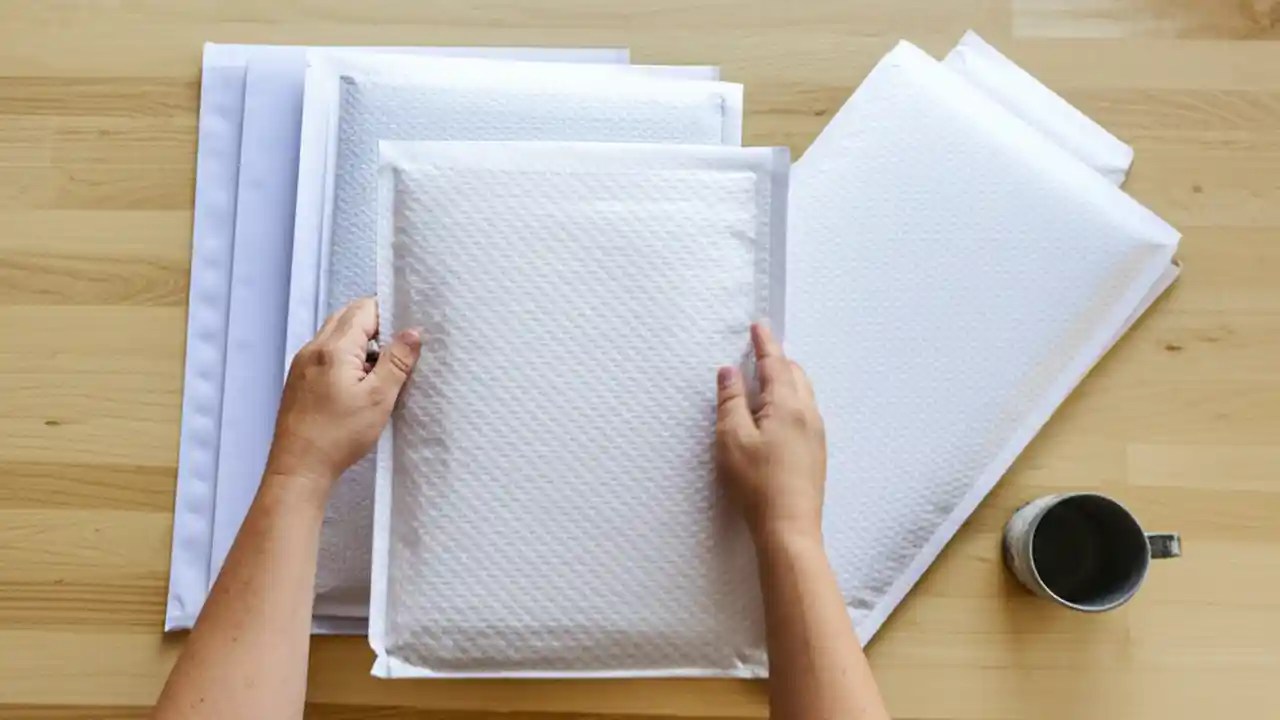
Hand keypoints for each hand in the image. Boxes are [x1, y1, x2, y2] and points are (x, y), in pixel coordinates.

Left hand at [266, 297, 421, 492]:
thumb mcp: (378, 398)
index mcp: (333, 349)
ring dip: (359, 342)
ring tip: (379, 370)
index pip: (364, 310)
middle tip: (397, 347)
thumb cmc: (337, 436)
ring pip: (335, 336)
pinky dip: (344, 357)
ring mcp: (302, 364)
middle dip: (374, 324)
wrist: (299, 467)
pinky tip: (358, 384)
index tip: (406, 330)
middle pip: (347, 317)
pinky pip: (325, 354)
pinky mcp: (299, 380)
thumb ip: (397, 361)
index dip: (388, 313)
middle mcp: (313, 349)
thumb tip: (413, 333)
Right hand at [715, 323, 826, 544]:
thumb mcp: (732, 438)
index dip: (765, 343)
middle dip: (777, 360)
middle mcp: (808, 413)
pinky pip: (804, 411)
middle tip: (757, 353)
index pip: (776, 363)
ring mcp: (816, 434)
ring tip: (764, 382)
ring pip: (803, 393)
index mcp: (788, 405)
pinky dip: (789, 400)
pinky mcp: (816, 452)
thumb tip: (730, 371)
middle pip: (795, 374)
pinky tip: (775, 416)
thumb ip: (730, 402)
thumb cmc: (756, 482)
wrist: (789, 527)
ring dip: (785, 380)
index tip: (759, 324)